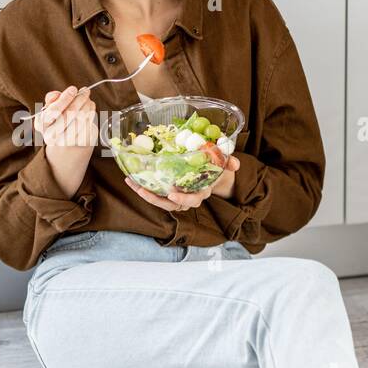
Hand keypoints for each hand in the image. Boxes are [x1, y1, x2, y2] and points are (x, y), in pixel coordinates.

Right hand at [33, 85, 97, 200]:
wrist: (65, 154)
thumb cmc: (57, 126)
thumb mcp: (49, 114)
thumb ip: (50, 101)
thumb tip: (55, 94)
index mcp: (42, 126)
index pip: (54, 110)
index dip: (65, 98)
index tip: (73, 89)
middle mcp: (53, 136)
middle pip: (70, 114)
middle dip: (80, 99)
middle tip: (85, 91)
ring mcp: (68, 141)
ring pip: (83, 118)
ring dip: (88, 105)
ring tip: (88, 100)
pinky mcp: (83, 143)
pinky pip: (90, 124)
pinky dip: (92, 113)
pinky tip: (90, 110)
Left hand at [124, 155, 239, 211]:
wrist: (213, 173)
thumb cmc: (217, 168)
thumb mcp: (224, 164)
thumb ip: (229, 163)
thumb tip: (235, 164)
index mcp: (202, 191)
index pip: (193, 200)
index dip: (183, 198)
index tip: (172, 193)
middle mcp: (189, 198)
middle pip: (171, 205)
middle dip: (156, 199)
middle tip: (143, 190)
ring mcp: (178, 197)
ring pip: (161, 202)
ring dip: (146, 194)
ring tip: (133, 183)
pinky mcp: (168, 192)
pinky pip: (156, 194)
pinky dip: (143, 188)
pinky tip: (131, 179)